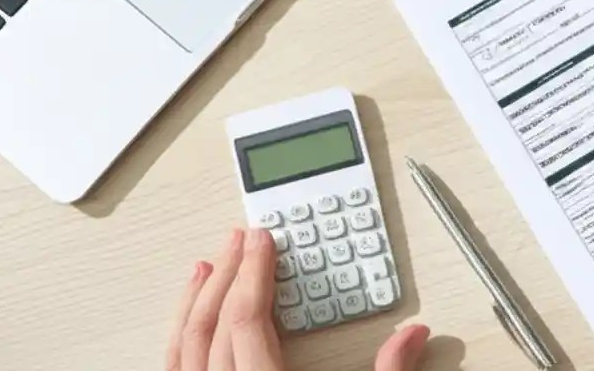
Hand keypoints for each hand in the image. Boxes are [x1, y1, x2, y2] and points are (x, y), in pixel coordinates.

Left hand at [167, 228, 429, 370]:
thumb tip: (413, 335)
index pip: (248, 322)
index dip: (254, 274)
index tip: (261, 242)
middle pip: (210, 328)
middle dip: (225, 276)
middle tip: (239, 240)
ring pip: (181, 352)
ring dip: (192, 305)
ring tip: (205, 270)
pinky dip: (180, 344)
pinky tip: (190, 331)